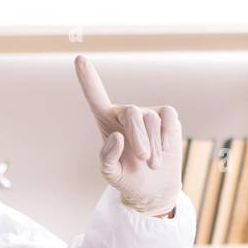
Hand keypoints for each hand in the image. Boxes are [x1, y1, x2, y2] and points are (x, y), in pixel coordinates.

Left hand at [75, 55, 182, 216]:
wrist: (154, 187)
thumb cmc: (127, 177)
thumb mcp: (111, 174)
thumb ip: (108, 158)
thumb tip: (117, 136)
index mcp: (106, 121)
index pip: (95, 97)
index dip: (87, 79)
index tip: (79, 59)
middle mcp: (126, 113)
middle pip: (131, 113)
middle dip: (139, 138)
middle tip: (143, 159)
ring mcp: (147, 112)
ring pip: (151, 120)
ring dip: (153, 146)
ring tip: (152, 163)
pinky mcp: (167, 115)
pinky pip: (168, 118)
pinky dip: (167, 137)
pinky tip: (165, 150)